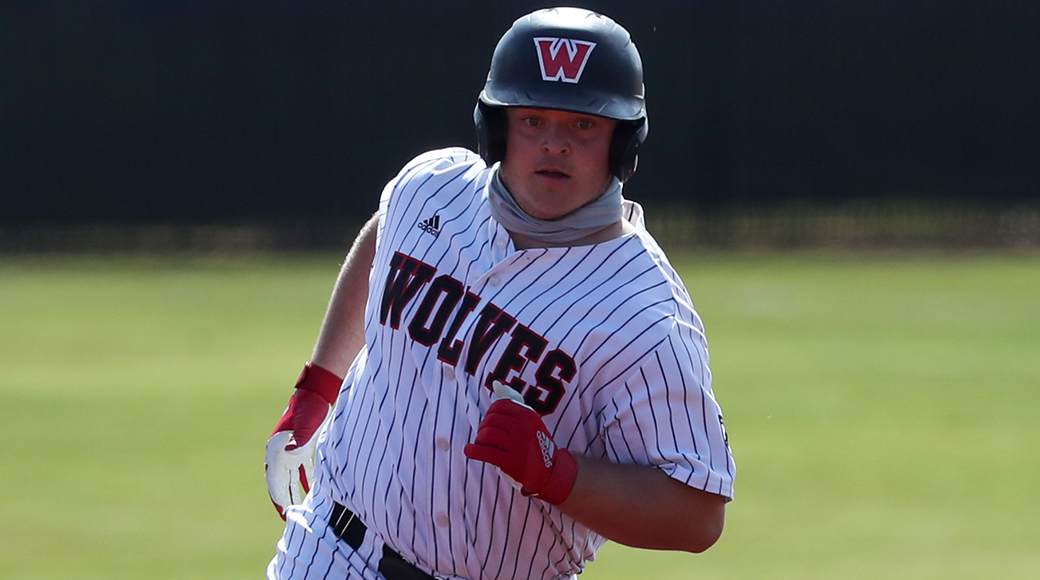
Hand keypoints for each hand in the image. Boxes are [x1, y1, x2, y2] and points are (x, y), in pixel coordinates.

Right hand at [265, 362, 341, 518]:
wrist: (317, 394)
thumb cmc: (311, 409)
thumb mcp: (306, 424)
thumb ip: (300, 438)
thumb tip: (292, 453)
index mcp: (276, 449)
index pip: (274, 480)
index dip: (277, 497)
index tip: (283, 513)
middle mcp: (280, 452)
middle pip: (280, 482)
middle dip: (283, 500)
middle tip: (288, 519)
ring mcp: (290, 450)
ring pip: (289, 478)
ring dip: (291, 493)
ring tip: (295, 510)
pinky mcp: (301, 447)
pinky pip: (299, 470)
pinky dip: (303, 481)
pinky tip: (309, 491)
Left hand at [464, 382, 577, 504]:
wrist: (551, 473)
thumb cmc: (537, 444)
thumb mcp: (531, 422)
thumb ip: (514, 403)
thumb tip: (496, 384)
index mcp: (528, 415)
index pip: (499, 406)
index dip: (491, 413)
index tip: (491, 422)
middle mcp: (523, 427)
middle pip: (491, 420)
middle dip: (484, 427)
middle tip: (486, 436)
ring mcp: (517, 444)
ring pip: (486, 434)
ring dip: (480, 438)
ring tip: (482, 444)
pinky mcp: (510, 462)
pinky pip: (483, 452)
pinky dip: (472, 451)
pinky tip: (470, 451)